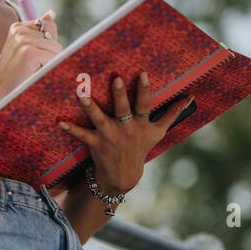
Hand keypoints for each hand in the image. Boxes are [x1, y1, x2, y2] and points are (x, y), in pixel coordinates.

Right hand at [0, 12, 62, 95]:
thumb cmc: (13, 72)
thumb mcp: (24, 47)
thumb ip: (38, 31)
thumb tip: (52, 13)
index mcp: (19, 26)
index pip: (49, 27)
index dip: (48, 44)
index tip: (36, 56)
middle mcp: (20, 30)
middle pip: (54, 36)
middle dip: (50, 52)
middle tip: (33, 64)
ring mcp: (24, 40)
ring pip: (56, 48)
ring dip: (50, 62)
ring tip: (33, 69)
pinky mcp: (29, 52)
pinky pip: (53, 58)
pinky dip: (49, 68)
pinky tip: (34, 72)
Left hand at [58, 72, 194, 194]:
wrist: (123, 174)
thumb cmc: (141, 148)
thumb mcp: (158, 132)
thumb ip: (172, 113)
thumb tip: (190, 97)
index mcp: (142, 124)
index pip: (145, 105)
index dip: (144, 91)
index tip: (143, 74)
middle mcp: (126, 129)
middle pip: (124, 109)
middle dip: (120, 94)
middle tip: (116, 78)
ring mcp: (110, 136)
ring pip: (100, 119)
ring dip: (90, 107)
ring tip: (81, 94)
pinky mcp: (96, 143)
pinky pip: (82, 134)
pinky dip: (71, 129)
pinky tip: (60, 122)